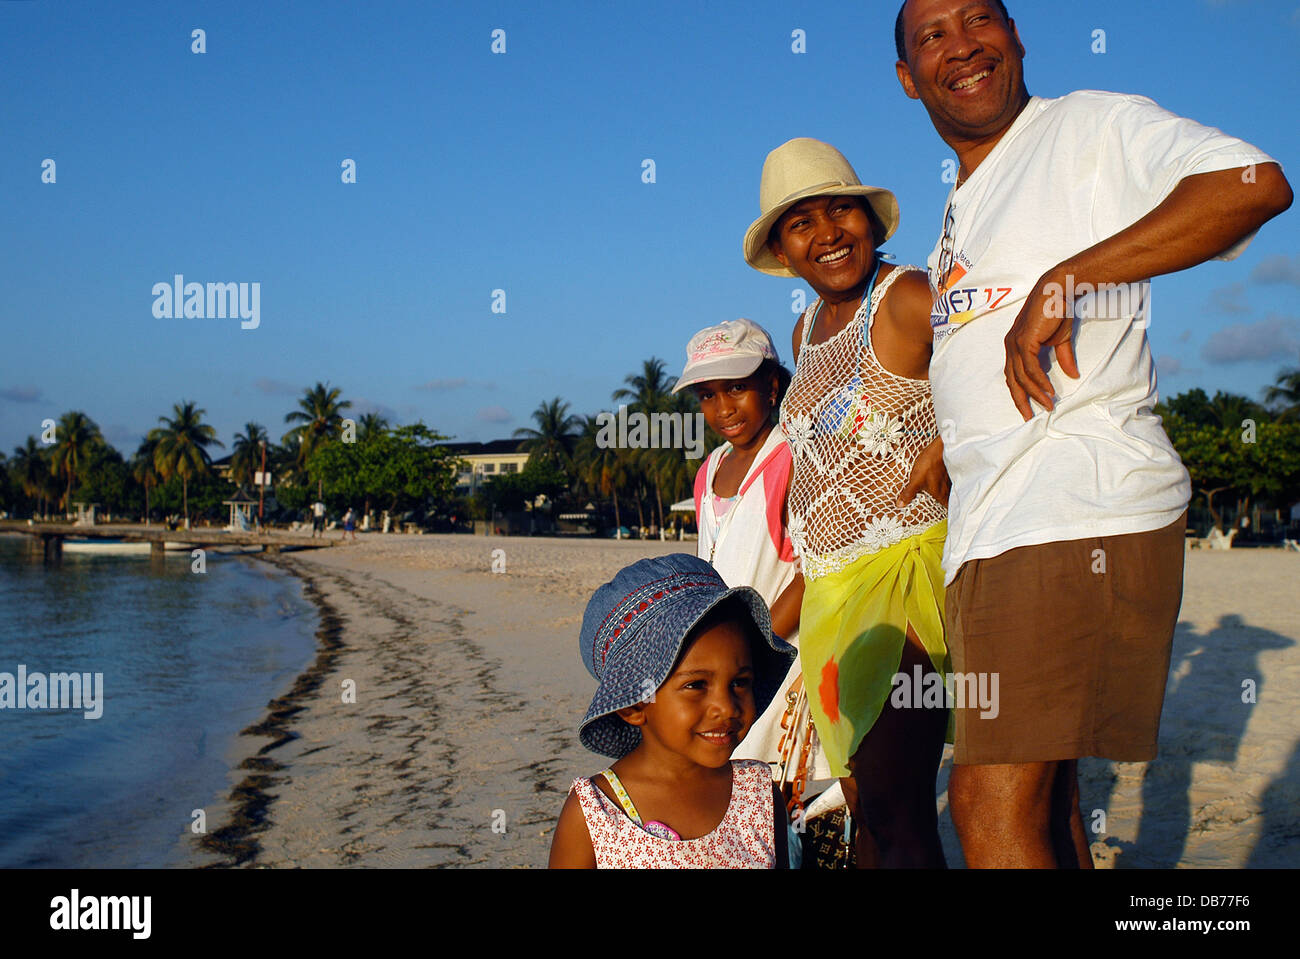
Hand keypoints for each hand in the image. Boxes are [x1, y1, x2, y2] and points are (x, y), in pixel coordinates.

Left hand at [897, 435, 949, 508]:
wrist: (941, 447)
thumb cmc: (929, 464)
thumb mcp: (915, 480)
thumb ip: (908, 494)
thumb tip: (899, 505)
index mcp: (940, 494)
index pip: (947, 508)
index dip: (947, 513)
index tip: (947, 517)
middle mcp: (948, 489)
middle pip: (950, 501)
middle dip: (948, 505)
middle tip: (945, 509)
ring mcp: (951, 481)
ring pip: (951, 492)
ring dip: (949, 495)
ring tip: (945, 498)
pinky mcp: (951, 472)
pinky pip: (952, 482)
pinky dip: (949, 485)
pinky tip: (945, 484)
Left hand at [1004, 270, 1080, 419]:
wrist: (1058, 291)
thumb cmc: (1056, 312)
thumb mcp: (1060, 340)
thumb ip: (1063, 359)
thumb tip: (1073, 376)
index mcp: (1015, 346)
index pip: (1013, 375)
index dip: (1019, 392)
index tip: (1028, 408)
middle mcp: (1011, 346)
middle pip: (1012, 380)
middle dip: (1020, 400)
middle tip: (1028, 417)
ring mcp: (1015, 344)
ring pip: (1021, 377)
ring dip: (1035, 393)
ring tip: (1047, 405)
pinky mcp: (1024, 341)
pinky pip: (1030, 368)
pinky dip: (1039, 381)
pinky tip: (1048, 391)